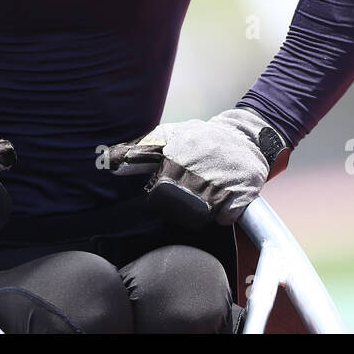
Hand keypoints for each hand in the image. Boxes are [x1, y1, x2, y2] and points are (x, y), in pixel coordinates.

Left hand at [104, 107, 287, 226]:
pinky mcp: (244, 192)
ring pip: (203, 214)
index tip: (170, 190)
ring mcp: (223, 181)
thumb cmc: (202, 138)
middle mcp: (200, 168)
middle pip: (181, 207)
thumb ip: (139, 151)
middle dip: (183, 206)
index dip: (164, 196)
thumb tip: (107, 163)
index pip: (160, 193)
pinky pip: (226, 218)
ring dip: (203, 212)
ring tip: (206, 198)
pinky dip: (223, 216)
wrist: (245, 135)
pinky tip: (223, 203)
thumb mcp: (170, 136)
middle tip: (191, 196)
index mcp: (179, 154)